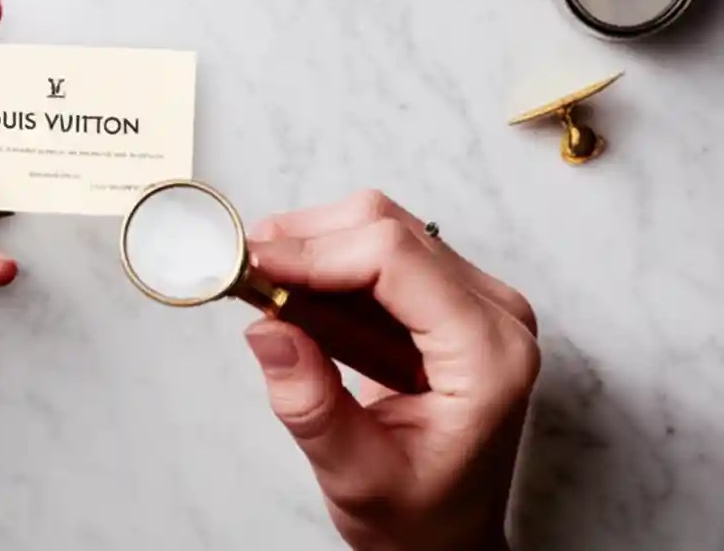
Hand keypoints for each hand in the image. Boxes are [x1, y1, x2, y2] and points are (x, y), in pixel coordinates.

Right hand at [244, 190, 538, 550]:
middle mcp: (495, 315)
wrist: (447, 537)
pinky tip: (294, 289)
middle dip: (307, 241)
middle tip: (248, 276)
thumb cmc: (418, 517)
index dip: (315, 251)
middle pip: (387, 228)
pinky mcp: (450, 297)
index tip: (254, 267)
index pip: (396, 260)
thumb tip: (266, 330)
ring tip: (266, 286)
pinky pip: (384, 248)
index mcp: (488, 358)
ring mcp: (476, 301)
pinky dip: (328, 257)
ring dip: (314, 244)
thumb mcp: (356, 478)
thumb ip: (311, 407)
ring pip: (382, 224)